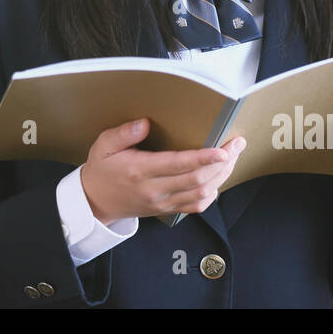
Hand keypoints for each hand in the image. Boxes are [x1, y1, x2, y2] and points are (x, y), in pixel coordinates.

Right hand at [79, 117, 245, 223]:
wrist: (95, 201)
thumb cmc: (102, 169)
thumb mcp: (103, 145)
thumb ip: (123, 133)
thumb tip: (145, 123)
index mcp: (140, 171)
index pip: (178, 165)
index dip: (203, 157)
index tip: (223, 149)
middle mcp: (154, 189)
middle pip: (197, 180)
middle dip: (222, 163)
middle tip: (237, 145)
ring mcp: (162, 202)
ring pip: (200, 194)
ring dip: (221, 177)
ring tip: (234, 158)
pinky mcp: (166, 210)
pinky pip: (195, 207)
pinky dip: (212, 194)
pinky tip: (218, 179)